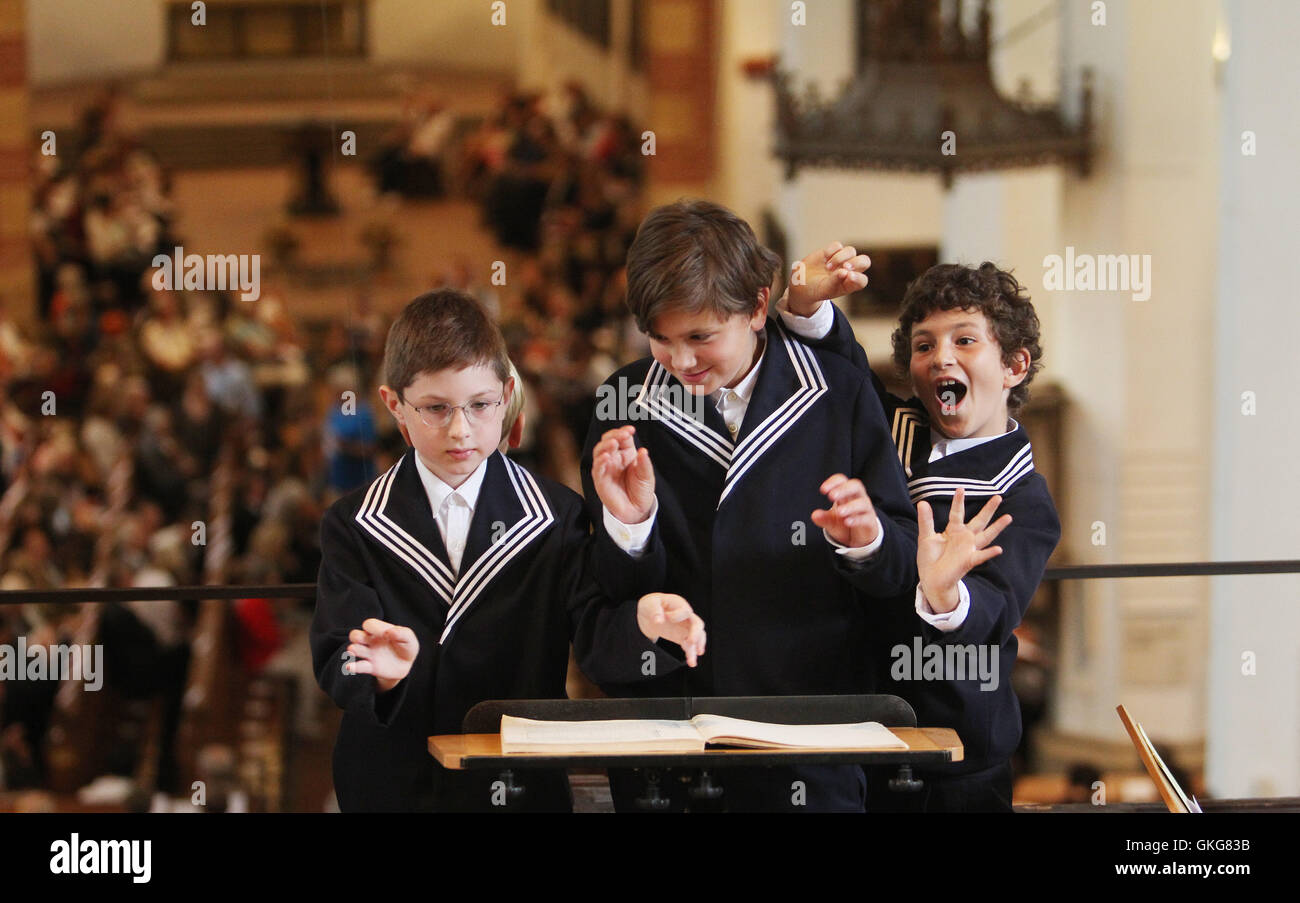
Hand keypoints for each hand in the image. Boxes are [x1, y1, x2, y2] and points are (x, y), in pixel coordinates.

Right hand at [344, 618, 419, 692]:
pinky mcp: (370, 667)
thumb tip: (390, 631)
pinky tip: (350, 666)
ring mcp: (369, 654)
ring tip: (353, 651)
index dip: (374, 628)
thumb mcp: (409, 638)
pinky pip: (359, 666)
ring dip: (352, 650)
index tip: (386, 634)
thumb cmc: (406, 647)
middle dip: (356, 636)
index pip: (369, 624)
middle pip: (355, 635)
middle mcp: (370, 641)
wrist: (406, 665)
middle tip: (362, 639)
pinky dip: (353, 667)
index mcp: (379, 631)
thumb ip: (402, 633)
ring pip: (354, 649)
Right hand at [591, 425, 654, 523]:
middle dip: (614, 435)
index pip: (622, 438)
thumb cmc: (640, 492)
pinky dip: (600, 461)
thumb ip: (644, 464)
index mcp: (626, 454)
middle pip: (608, 441)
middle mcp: (615, 459)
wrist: (636, 511)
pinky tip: (606, 457)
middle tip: (623, 435)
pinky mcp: (600, 479)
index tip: (630, 430)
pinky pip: (598, 467)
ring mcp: (607, 468)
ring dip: (605, 445)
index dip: (624, 432)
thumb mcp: (647, 476)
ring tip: (613, 443)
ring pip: (600, 451)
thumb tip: (643, 450)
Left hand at [637, 593, 706, 666]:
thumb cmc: (651, 605)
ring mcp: (686, 627)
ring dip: (695, 648)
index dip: (678, 616)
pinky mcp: (682, 637)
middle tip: (691, 642)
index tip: (666, 618)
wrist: (649, 614)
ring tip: (692, 661)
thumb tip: (658, 621)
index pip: (686, 611)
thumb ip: (654, 610)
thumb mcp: (649, 604)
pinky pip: (690, 646)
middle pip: (697, 624)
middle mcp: (686, 616)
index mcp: (680, 604)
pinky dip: (691, 653)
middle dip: (696, 634)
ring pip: (697, 638)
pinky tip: (691, 662)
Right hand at [787, 241, 870, 316]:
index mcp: (851, 284)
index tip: (848, 277)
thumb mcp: (824, 290)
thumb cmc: (816, 290)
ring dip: (840, 258)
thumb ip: (834, 282)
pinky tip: (824, 259)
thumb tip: (844, 272)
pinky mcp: (833, 251)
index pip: (862, 280)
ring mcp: (842, 259)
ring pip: (851, 251)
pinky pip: (837, 245)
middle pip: (864, 261)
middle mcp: (850, 271)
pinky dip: (831, 251)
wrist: (802, 282)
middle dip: (856, 263)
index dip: (858, 278)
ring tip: (828, 267)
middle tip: (845, 267)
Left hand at [811, 474, 880, 547]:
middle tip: (831, 496)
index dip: (833, 482)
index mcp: (846, 494)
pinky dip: (857, 520)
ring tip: (840, 512)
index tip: (823, 490)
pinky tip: (847, 522)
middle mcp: (857, 498)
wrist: (859, 537)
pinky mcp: (870, 522)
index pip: (842, 481)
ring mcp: (865, 510)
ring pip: (863, 503)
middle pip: (855, 486)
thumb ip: (823, 518)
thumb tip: (814, 515)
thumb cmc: (845, 522)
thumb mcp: (831, 521)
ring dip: (850, 506)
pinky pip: (867, 518)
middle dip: (844, 489)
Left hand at [917, 489, 1011, 613]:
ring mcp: (968, 549)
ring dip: (997, 527)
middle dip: (988, 509)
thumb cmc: (930, 558)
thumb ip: (926, 520)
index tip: (960, 488)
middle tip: (998, 496)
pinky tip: (998, 549)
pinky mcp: (968, 561)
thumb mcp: (925, 537)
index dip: (958, 501)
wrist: (931, 579)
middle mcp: (964, 538)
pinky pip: (981, 556)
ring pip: (986, 535)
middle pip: (979, 521)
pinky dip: (989, 553)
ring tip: (1008, 517)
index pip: (957, 512)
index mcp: (953, 530)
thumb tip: (922, 502)